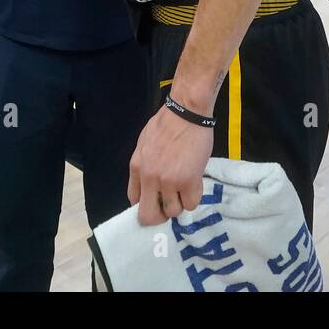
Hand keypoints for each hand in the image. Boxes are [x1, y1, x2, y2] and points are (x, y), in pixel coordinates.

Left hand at [127, 105, 212, 224]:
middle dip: (160, 216)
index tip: (156, 201)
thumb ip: (144, 165)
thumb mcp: (145, 143)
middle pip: (148, 216)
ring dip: (180, 203)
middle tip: (170, 206)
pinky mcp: (189, 180)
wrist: (187, 112)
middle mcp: (150, 178)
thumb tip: (148, 183)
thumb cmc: (168, 122)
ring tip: (185, 188)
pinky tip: (195, 182)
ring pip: (173, 211)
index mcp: (137, 167)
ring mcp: (169, 181)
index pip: (133, 201)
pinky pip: (191, 203)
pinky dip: (194, 197)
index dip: (147, 204)